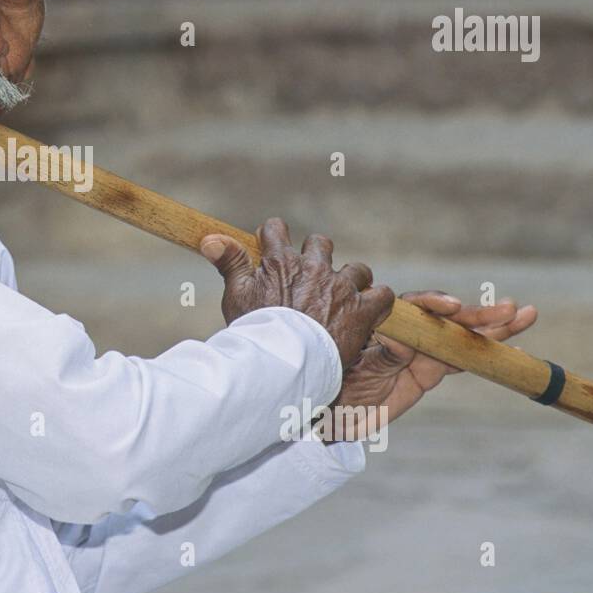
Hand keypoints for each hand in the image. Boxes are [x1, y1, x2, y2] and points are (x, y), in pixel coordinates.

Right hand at [201, 217, 393, 368]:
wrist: (281, 364)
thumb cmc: (254, 331)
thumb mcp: (235, 295)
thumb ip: (229, 262)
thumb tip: (209, 238)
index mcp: (280, 260)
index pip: (276, 228)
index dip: (274, 238)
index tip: (273, 251)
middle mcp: (313, 266)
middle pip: (320, 243)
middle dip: (317, 257)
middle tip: (312, 282)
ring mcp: (340, 287)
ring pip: (356, 269)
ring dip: (351, 281)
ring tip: (343, 302)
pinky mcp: (362, 309)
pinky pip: (382, 294)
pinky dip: (378, 302)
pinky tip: (370, 312)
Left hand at [322, 290, 538, 439]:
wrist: (325, 414)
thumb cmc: (331, 383)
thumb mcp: (354, 369)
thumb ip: (382, 356)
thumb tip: (403, 343)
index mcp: (384, 323)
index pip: (414, 307)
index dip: (434, 304)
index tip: (451, 307)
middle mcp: (405, 333)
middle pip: (446, 319)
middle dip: (478, 314)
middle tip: (510, 307)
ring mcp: (419, 352)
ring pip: (460, 337)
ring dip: (493, 327)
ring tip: (526, 314)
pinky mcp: (428, 372)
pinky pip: (460, 360)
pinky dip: (486, 353)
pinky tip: (516, 344)